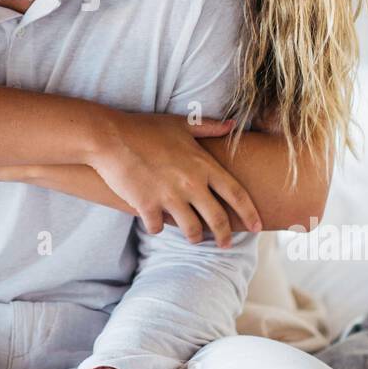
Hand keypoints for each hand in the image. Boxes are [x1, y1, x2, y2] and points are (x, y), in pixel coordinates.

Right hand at [89, 109, 262, 245]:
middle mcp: (190, 184)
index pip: (236, 194)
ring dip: (194, 237)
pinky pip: (159, 228)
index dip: (249, 213)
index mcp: (202, 165)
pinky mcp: (147, 207)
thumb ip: (210, 127)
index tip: (257, 226)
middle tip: (225, 244)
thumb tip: (233, 125)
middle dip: (224, 236)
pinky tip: (155, 224)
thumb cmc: (145, 128)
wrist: (110, 138)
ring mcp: (169, 198)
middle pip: (217, 219)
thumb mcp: (181, 124)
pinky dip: (158, 228)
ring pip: (191, 230)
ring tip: (194, 238)